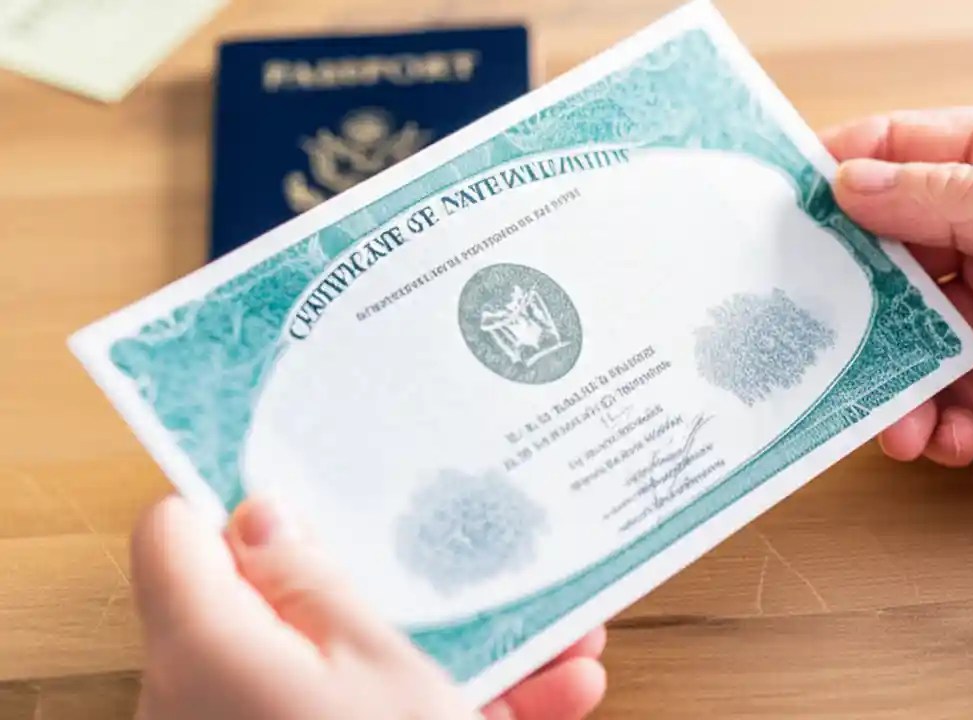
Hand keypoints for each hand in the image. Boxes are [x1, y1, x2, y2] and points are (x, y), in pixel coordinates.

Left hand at [130, 496, 606, 719]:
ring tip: (558, 622)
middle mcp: (223, 692)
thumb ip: (315, 582)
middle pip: (300, 598)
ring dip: (463, 644)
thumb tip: (262, 513)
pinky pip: (392, 712)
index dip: (236, 485)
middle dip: (401, 576)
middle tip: (457, 541)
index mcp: (209, 648)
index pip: (178, 532)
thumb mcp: (374, 667)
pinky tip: (561, 686)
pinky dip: (468, 701)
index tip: (307, 453)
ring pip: (366, 662)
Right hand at [823, 107, 972, 511]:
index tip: (777, 196)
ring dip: (884, 374)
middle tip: (797, 318)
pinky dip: (930, 423)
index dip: (846, 166)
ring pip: (907, 336)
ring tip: (891, 412)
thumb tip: (854, 183)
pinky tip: (943, 439)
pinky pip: (943, 402)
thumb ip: (958, 198)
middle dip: (845, 286)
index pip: (917, 149)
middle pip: (894, 249)